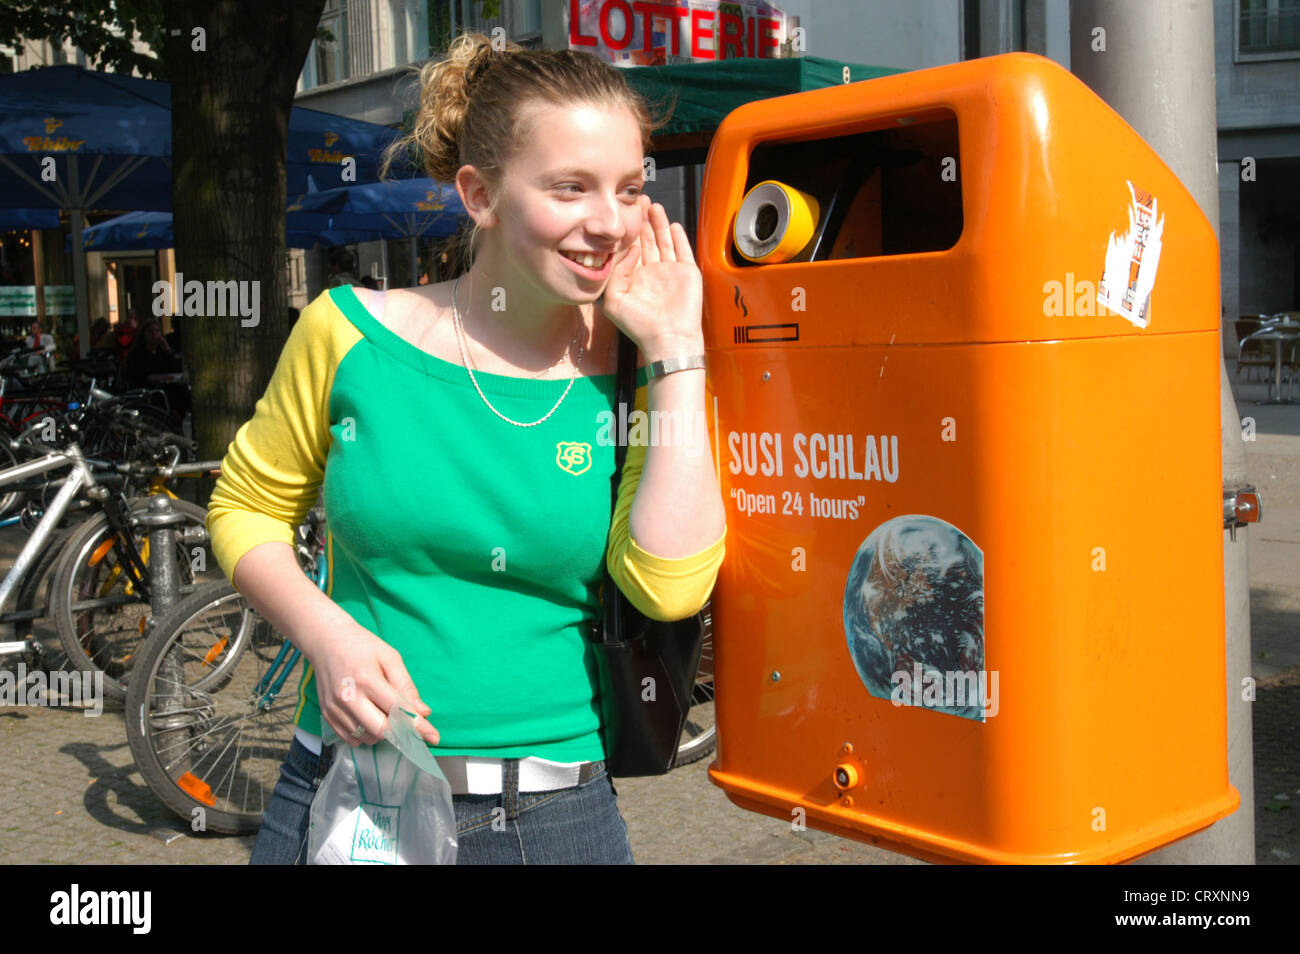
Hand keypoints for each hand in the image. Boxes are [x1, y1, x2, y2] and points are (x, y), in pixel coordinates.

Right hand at [308, 619, 439, 747]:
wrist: (326, 641)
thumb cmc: (362, 646)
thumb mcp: (390, 657)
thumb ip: (407, 686)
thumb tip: (423, 712)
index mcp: (367, 679)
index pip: (397, 709)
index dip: (418, 725)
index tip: (434, 737)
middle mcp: (348, 697)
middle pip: (381, 730)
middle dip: (400, 731)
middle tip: (407, 723)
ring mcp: (335, 708)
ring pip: (367, 738)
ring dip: (382, 732)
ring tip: (384, 712)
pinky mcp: (326, 715)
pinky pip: (351, 739)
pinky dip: (365, 734)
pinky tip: (369, 717)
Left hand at [597, 195, 703, 359]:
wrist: (669, 339)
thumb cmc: (640, 326)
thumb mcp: (614, 300)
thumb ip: (615, 272)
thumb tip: (626, 249)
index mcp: (634, 278)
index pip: (629, 249)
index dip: (627, 232)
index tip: (622, 214)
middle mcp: (652, 273)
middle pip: (646, 240)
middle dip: (642, 221)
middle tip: (637, 200)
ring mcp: (670, 272)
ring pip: (663, 241)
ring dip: (658, 223)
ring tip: (653, 205)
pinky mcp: (687, 272)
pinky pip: (683, 250)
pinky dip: (678, 237)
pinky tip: (673, 224)